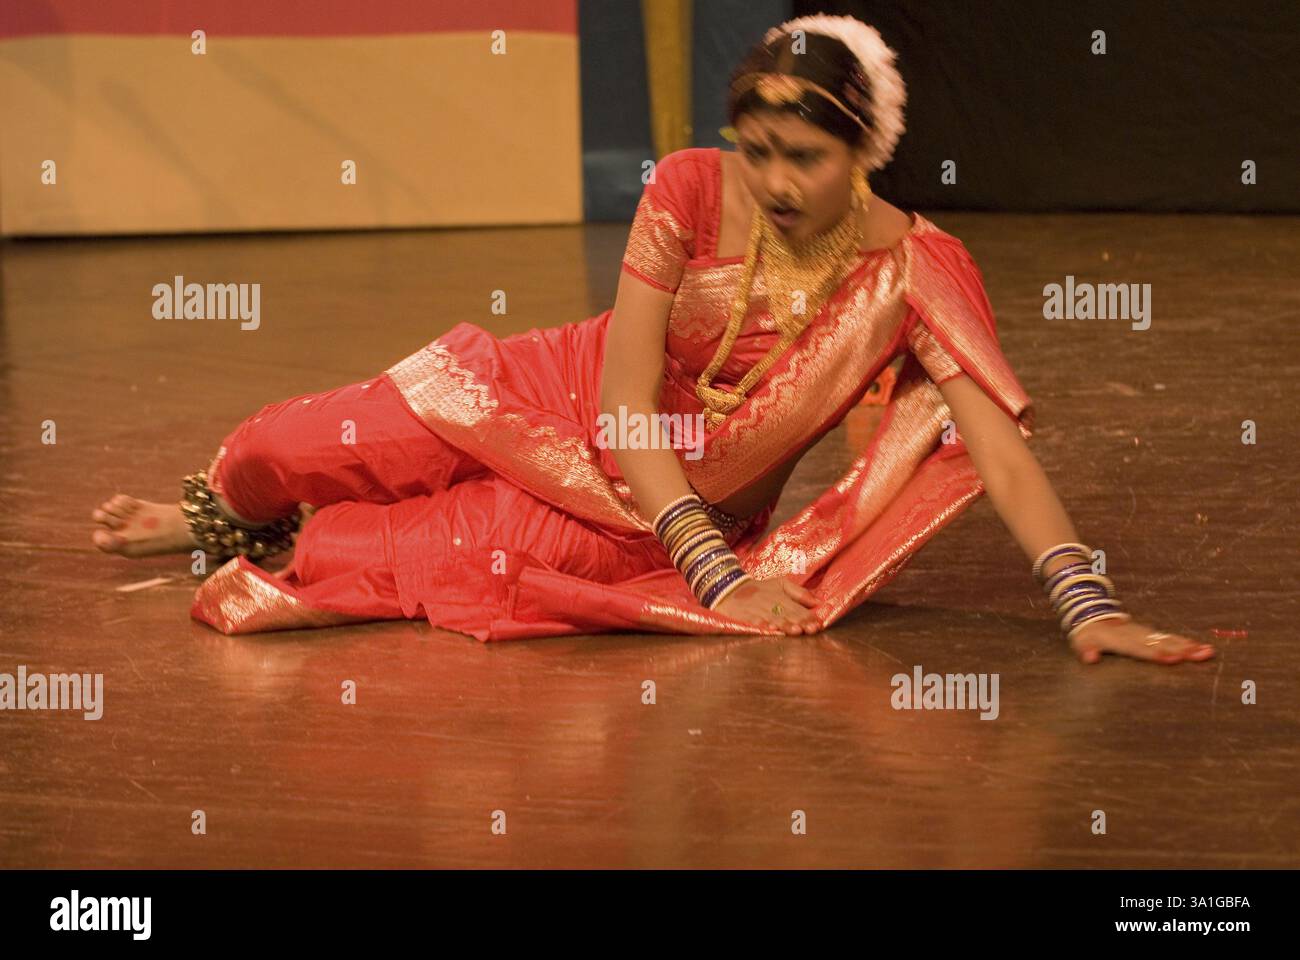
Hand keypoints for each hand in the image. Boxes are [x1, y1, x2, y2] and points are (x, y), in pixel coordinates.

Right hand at [712, 576, 820, 634]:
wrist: (730, 588)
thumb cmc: (760, 589)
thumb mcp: (780, 583)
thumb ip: (800, 593)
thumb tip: (820, 603)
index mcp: (781, 596)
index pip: (797, 608)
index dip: (808, 617)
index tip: (817, 625)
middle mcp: (771, 603)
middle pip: (787, 614)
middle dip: (799, 622)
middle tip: (810, 629)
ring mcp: (758, 610)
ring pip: (773, 619)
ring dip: (785, 625)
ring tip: (795, 630)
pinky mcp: (745, 617)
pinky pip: (754, 622)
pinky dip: (762, 626)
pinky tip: (770, 630)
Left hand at [1068, 617, 1215, 664]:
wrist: (1091, 615)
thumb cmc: (1087, 635)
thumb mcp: (1081, 642)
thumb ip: (1085, 650)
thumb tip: (1089, 658)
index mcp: (1121, 640)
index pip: (1140, 649)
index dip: (1155, 654)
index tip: (1172, 659)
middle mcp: (1137, 636)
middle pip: (1161, 644)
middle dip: (1182, 650)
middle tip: (1202, 655)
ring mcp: (1145, 633)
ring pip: (1169, 640)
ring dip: (1189, 646)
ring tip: (1208, 652)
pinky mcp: (1151, 634)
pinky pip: (1170, 638)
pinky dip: (1186, 643)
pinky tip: (1202, 648)